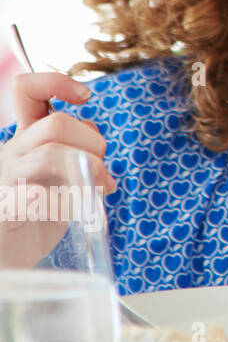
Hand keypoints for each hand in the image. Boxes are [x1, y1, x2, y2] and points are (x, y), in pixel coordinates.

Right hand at [0, 72, 112, 266]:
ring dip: (89, 167)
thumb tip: (102, 159)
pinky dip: (69, 199)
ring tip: (99, 189)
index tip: (85, 97)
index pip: (27, 90)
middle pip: (57, 124)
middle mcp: (13, 152)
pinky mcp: (7, 207)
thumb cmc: (33, 218)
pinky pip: (38, 194)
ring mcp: (6, 178)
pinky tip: (76, 209)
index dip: (57, 82)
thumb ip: (76, 156)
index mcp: (26, 139)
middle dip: (93, 143)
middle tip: (103, 171)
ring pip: (52, 151)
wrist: (3, 259)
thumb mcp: (59, 175)